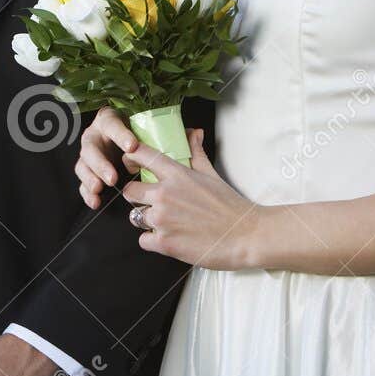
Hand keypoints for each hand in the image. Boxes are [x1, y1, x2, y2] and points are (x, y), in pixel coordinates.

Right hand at [76, 106, 137, 209]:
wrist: (125, 139)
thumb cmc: (134, 132)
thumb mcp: (139, 127)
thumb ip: (147, 135)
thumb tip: (171, 143)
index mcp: (107, 121)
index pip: (112, 125)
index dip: (121, 136)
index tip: (132, 147)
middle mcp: (93, 137)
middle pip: (91, 149)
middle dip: (101, 164)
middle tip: (113, 178)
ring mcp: (87, 155)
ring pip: (83, 166)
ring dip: (90, 179)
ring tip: (99, 188)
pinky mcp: (87, 172)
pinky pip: (82, 184)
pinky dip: (87, 194)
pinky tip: (95, 202)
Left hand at [121, 130, 264, 269]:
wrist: (246, 236)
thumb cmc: (230, 205)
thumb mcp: (211, 174)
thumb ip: (196, 152)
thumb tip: (194, 132)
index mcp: (176, 174)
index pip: (141, 155)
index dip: (131, 157)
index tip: (131, 162)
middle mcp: (164, 194)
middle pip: (129, 191)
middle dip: (137, 196)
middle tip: (150, 202)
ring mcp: (162, 219)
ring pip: (135, 217)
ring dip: (147, 220)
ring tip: (166, 222)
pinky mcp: (164, 243)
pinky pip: (143, 240)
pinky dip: (153, 241)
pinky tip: (170, 238)